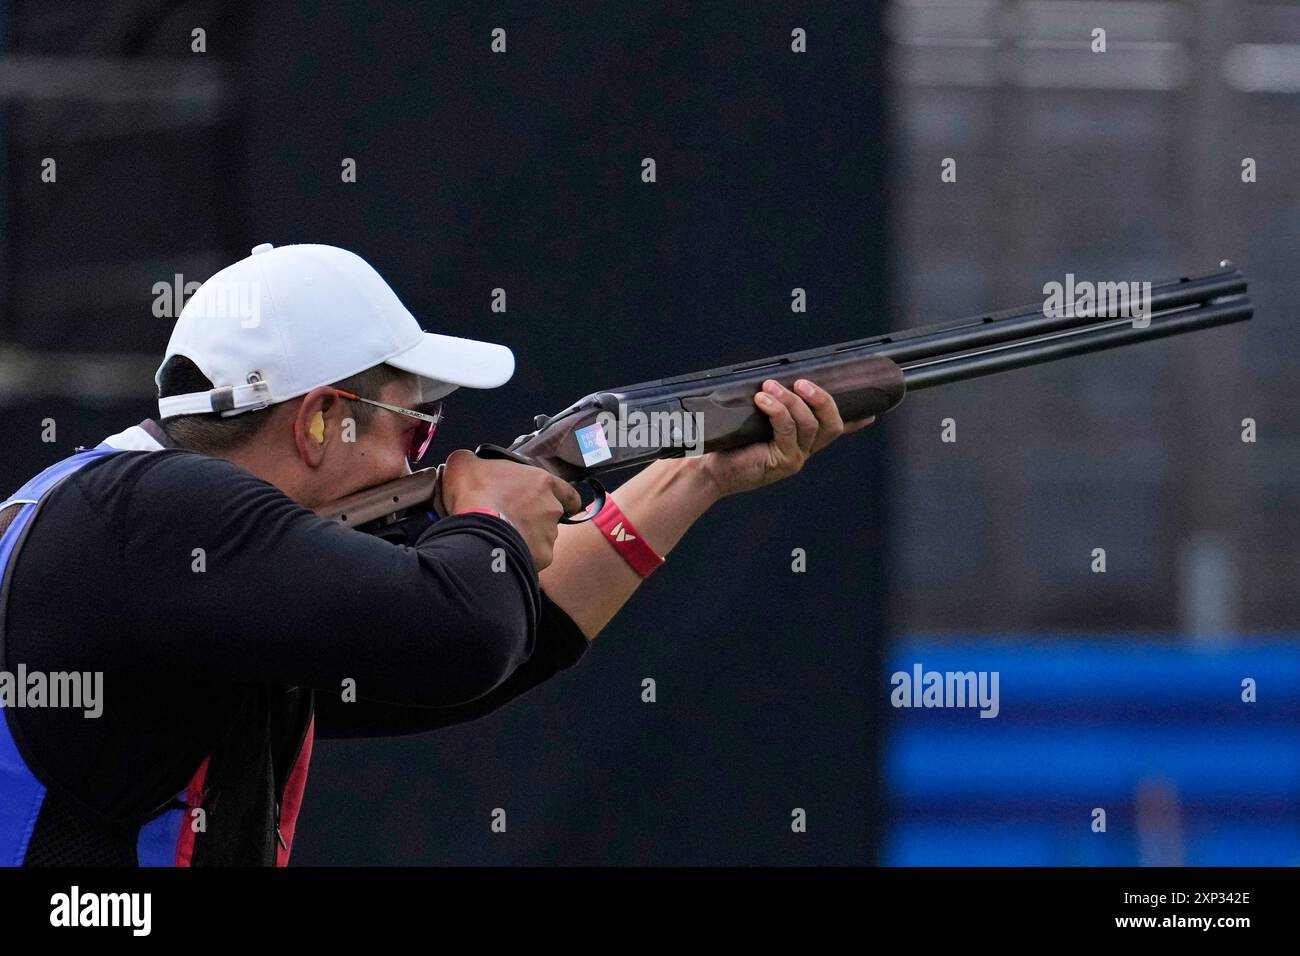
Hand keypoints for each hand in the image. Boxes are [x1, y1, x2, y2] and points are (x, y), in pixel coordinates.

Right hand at [439, 449, 582, 570]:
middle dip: (537, 520)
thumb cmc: (475, 492)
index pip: (568, 492)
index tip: (558, 505)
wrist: (477, 529)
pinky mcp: (542, 556)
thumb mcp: (465, 463)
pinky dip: (522, 556)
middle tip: (514, 521)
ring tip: (504, 539)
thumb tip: (466, 461)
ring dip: (528, 538)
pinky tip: (504, 554)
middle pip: (552, 516)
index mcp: (542, 482)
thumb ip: (472, 460)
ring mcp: (549, 534)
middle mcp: (552, 508)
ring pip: (543, 538)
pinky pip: (533, 557)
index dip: (564, 499)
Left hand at [697, 378, 875, 498]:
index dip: (855, 420)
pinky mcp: (782, 462)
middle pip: (832, 424)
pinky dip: (777, 410)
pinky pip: (787, 431)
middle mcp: (804, 450)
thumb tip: (774, 379)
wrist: (709, 468)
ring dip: (792, 400)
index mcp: (802, 440)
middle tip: (802, 382)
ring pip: (810, 424)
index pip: (835, 429)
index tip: (872, 411)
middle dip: (822, 399)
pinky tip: (763, 400)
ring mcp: (795, 458)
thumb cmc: (730, 442)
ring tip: (770, 387)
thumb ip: (772, 405)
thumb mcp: (755, 420)